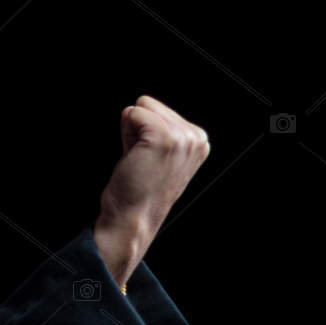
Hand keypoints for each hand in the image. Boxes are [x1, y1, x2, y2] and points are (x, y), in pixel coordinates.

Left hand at [92, 95, 209, 285]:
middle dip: (137, 131)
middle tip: (142, 163)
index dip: (144, 134)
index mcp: (199, 141)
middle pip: (149, 103)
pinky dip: (126, 136)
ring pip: (141, 107)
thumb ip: (156, 130)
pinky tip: (134, 160)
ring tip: (139, 162)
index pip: (159, 109)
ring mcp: (182, 138)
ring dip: (131, 135)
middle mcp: (196, 138)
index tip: (149, 161)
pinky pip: (132, 113)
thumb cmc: (139, 192)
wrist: (132, 221)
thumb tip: (136, 107)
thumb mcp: (158, 156)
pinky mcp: (164, 138)